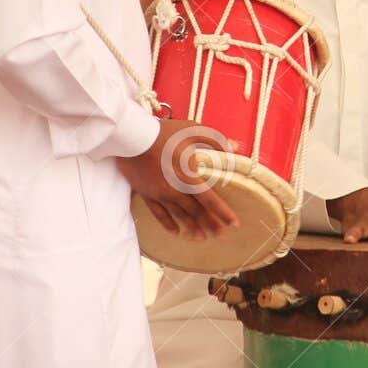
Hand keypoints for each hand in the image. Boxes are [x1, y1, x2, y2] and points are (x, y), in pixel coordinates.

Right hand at [119, 119, 239, 239]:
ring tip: (202, 237)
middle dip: (210, 224)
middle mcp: (175, 190)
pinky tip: (175, 232)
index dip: (223, 213)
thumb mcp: (194, 130)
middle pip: (196, 212)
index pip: (210, 200)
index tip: (234, 224)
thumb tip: (234, 147)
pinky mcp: (147, 194)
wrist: (132, 137)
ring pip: (179, 215)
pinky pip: (158, 214)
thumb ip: (216, 140)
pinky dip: (167, 224)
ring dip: (192, 227)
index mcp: (188, 176)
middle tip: (221, 236)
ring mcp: (160, 194)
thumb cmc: (165, 133)